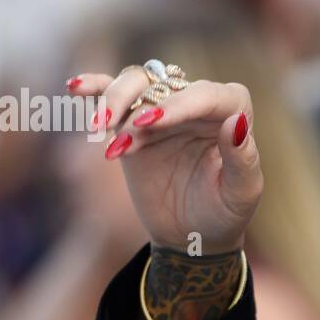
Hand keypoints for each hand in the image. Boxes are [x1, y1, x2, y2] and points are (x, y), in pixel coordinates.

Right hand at [65, 71, 261, 253]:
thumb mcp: (241, 194)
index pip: (208, 96)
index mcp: (232, 113)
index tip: (150, 123)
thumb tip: (236, 122)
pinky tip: (76, 89)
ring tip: (100, 130)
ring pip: (135, 83)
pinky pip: (112, 94)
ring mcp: (163, 111)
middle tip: (122, 132)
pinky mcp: (133, 124)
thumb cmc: (225, 214)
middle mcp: (197, 104)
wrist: (193, 236)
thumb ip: (242, 158)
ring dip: (114, 99)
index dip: (179, 104)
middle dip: (138, 103)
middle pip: (165, 82)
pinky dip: (94, 88)